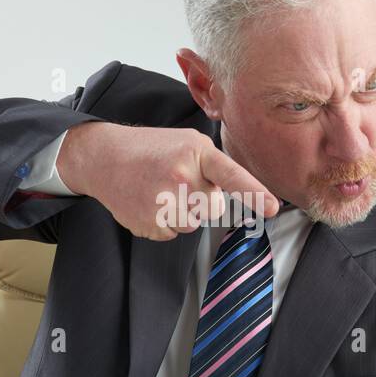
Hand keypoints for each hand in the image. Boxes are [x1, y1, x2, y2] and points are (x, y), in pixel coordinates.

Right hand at [56, 122, 278, 240]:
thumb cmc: (151, 149)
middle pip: (213, 207)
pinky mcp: (150, 223)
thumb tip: (237, 196)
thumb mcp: (186, 143)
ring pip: (193, 224)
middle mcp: (181, 177)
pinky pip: (173, 233)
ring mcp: (164, 202)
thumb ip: (213, 165)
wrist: (104, 158)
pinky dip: (164, 221)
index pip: (230, 174)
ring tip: (158, 189)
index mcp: (195, 152)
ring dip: (182, 212)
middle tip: (177, 182)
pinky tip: (148, 201)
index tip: (271, 208)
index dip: (253, 193)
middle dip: (202, 200)